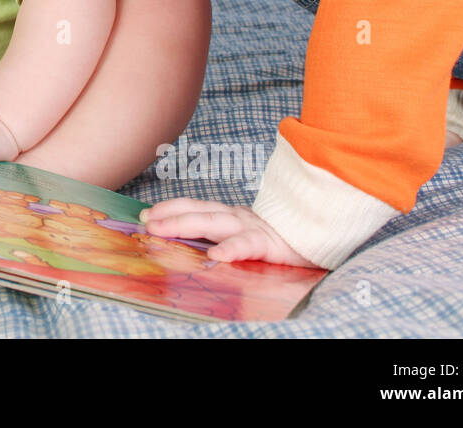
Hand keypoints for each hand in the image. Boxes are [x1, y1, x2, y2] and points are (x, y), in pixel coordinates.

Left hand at [139, 197, 320, 267]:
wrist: (318, 233)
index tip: (146, 213)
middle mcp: (235, 216)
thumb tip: (189, 242)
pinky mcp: (269, 243)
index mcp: (228, 215)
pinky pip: (246, 245)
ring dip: (185, 224)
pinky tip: (215, 256)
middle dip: (169, 215)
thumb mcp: (243, 233)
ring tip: (162, 229)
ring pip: (214, 223)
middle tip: (145, 221)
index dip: (170, 208)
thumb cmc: (278, 237)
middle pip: (198, 212)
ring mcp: (251, 227)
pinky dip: (230, 249)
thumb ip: (220, 234)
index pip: (195, 207)